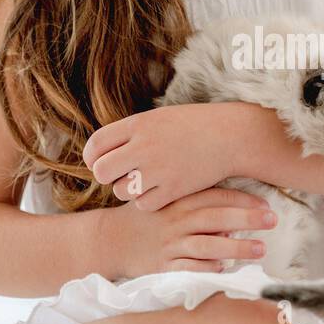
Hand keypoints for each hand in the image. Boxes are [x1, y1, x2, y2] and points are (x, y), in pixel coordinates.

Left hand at [83, 103, 247, 210]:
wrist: (231, 136)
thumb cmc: (194, 126)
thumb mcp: (158, 118)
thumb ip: (131, 133)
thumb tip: (103, 151)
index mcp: (138, 124)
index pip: (96, 145)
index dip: (92, 157)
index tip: (99, 162)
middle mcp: (144, 146)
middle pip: (102, 171)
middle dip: (107, 176)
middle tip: (120, 175)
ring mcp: (158, 169)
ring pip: (121, 191)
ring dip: (129, 189)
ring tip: (146, 181)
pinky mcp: (173, 189)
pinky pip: (143, 204)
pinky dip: (148, 201)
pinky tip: (160, 190)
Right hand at [103, 186, 278, 278]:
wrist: (111, 240)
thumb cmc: (149, 219)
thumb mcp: (169, 200)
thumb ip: (200, 201)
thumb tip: (237, 207)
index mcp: (179, 201)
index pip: (215, 196)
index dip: (243, 199)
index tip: (266, 204)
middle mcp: (176, 221)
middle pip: (216, 217)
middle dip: (247, 218)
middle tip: (273, 220)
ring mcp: (169, 245)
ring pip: (207, 245)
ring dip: (236, 247)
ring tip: (261, 249)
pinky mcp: (162, 267)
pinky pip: (188, 269)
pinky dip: (207, 269)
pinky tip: (225, 269)